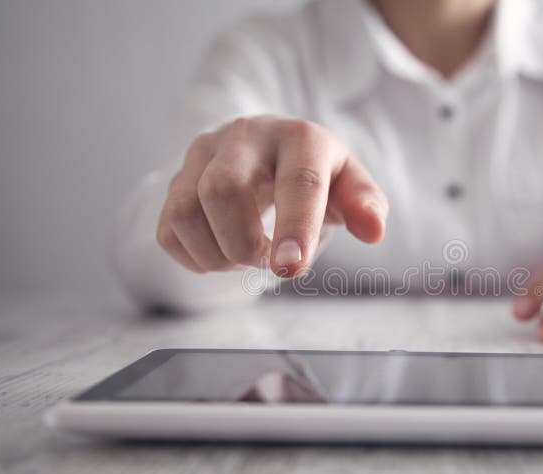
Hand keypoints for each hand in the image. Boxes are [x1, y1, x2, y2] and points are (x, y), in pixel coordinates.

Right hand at [156, 116, 387, 276]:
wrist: (272, 152)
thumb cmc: (316, 173)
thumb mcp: (349, 183)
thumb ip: (364, 204)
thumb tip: (373, 231)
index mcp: (298, 137)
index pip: (296, 180)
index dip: (295, 227)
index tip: (292, 268)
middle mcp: (244, 136)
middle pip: (223, 191)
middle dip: (246, 244)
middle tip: (273, 262)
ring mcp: (203, 155)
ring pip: (187, 210)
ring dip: (217, 254)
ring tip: (248, 258)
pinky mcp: (176, 179)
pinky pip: (168, 229)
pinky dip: (194, 257)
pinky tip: (223, 254)